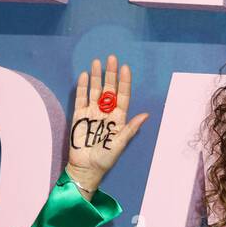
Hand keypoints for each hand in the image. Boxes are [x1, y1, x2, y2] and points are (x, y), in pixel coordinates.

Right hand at [65, 55, 148, 192]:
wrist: (86, 168)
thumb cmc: (105, 159)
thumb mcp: (120, 144)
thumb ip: (131, 128)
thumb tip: (146, 114)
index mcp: (118, 119)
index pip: (123, 96)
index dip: (124, 83)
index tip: (125, 68)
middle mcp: (106, 113)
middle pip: (109, 90)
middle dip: (111, 74)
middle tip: (112, 58)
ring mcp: (92, 112)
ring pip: (95, 90)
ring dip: (97, 76)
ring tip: (98, 62)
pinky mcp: (79, 115)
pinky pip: (81, 97)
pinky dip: (83, 86)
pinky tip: (86, 75)